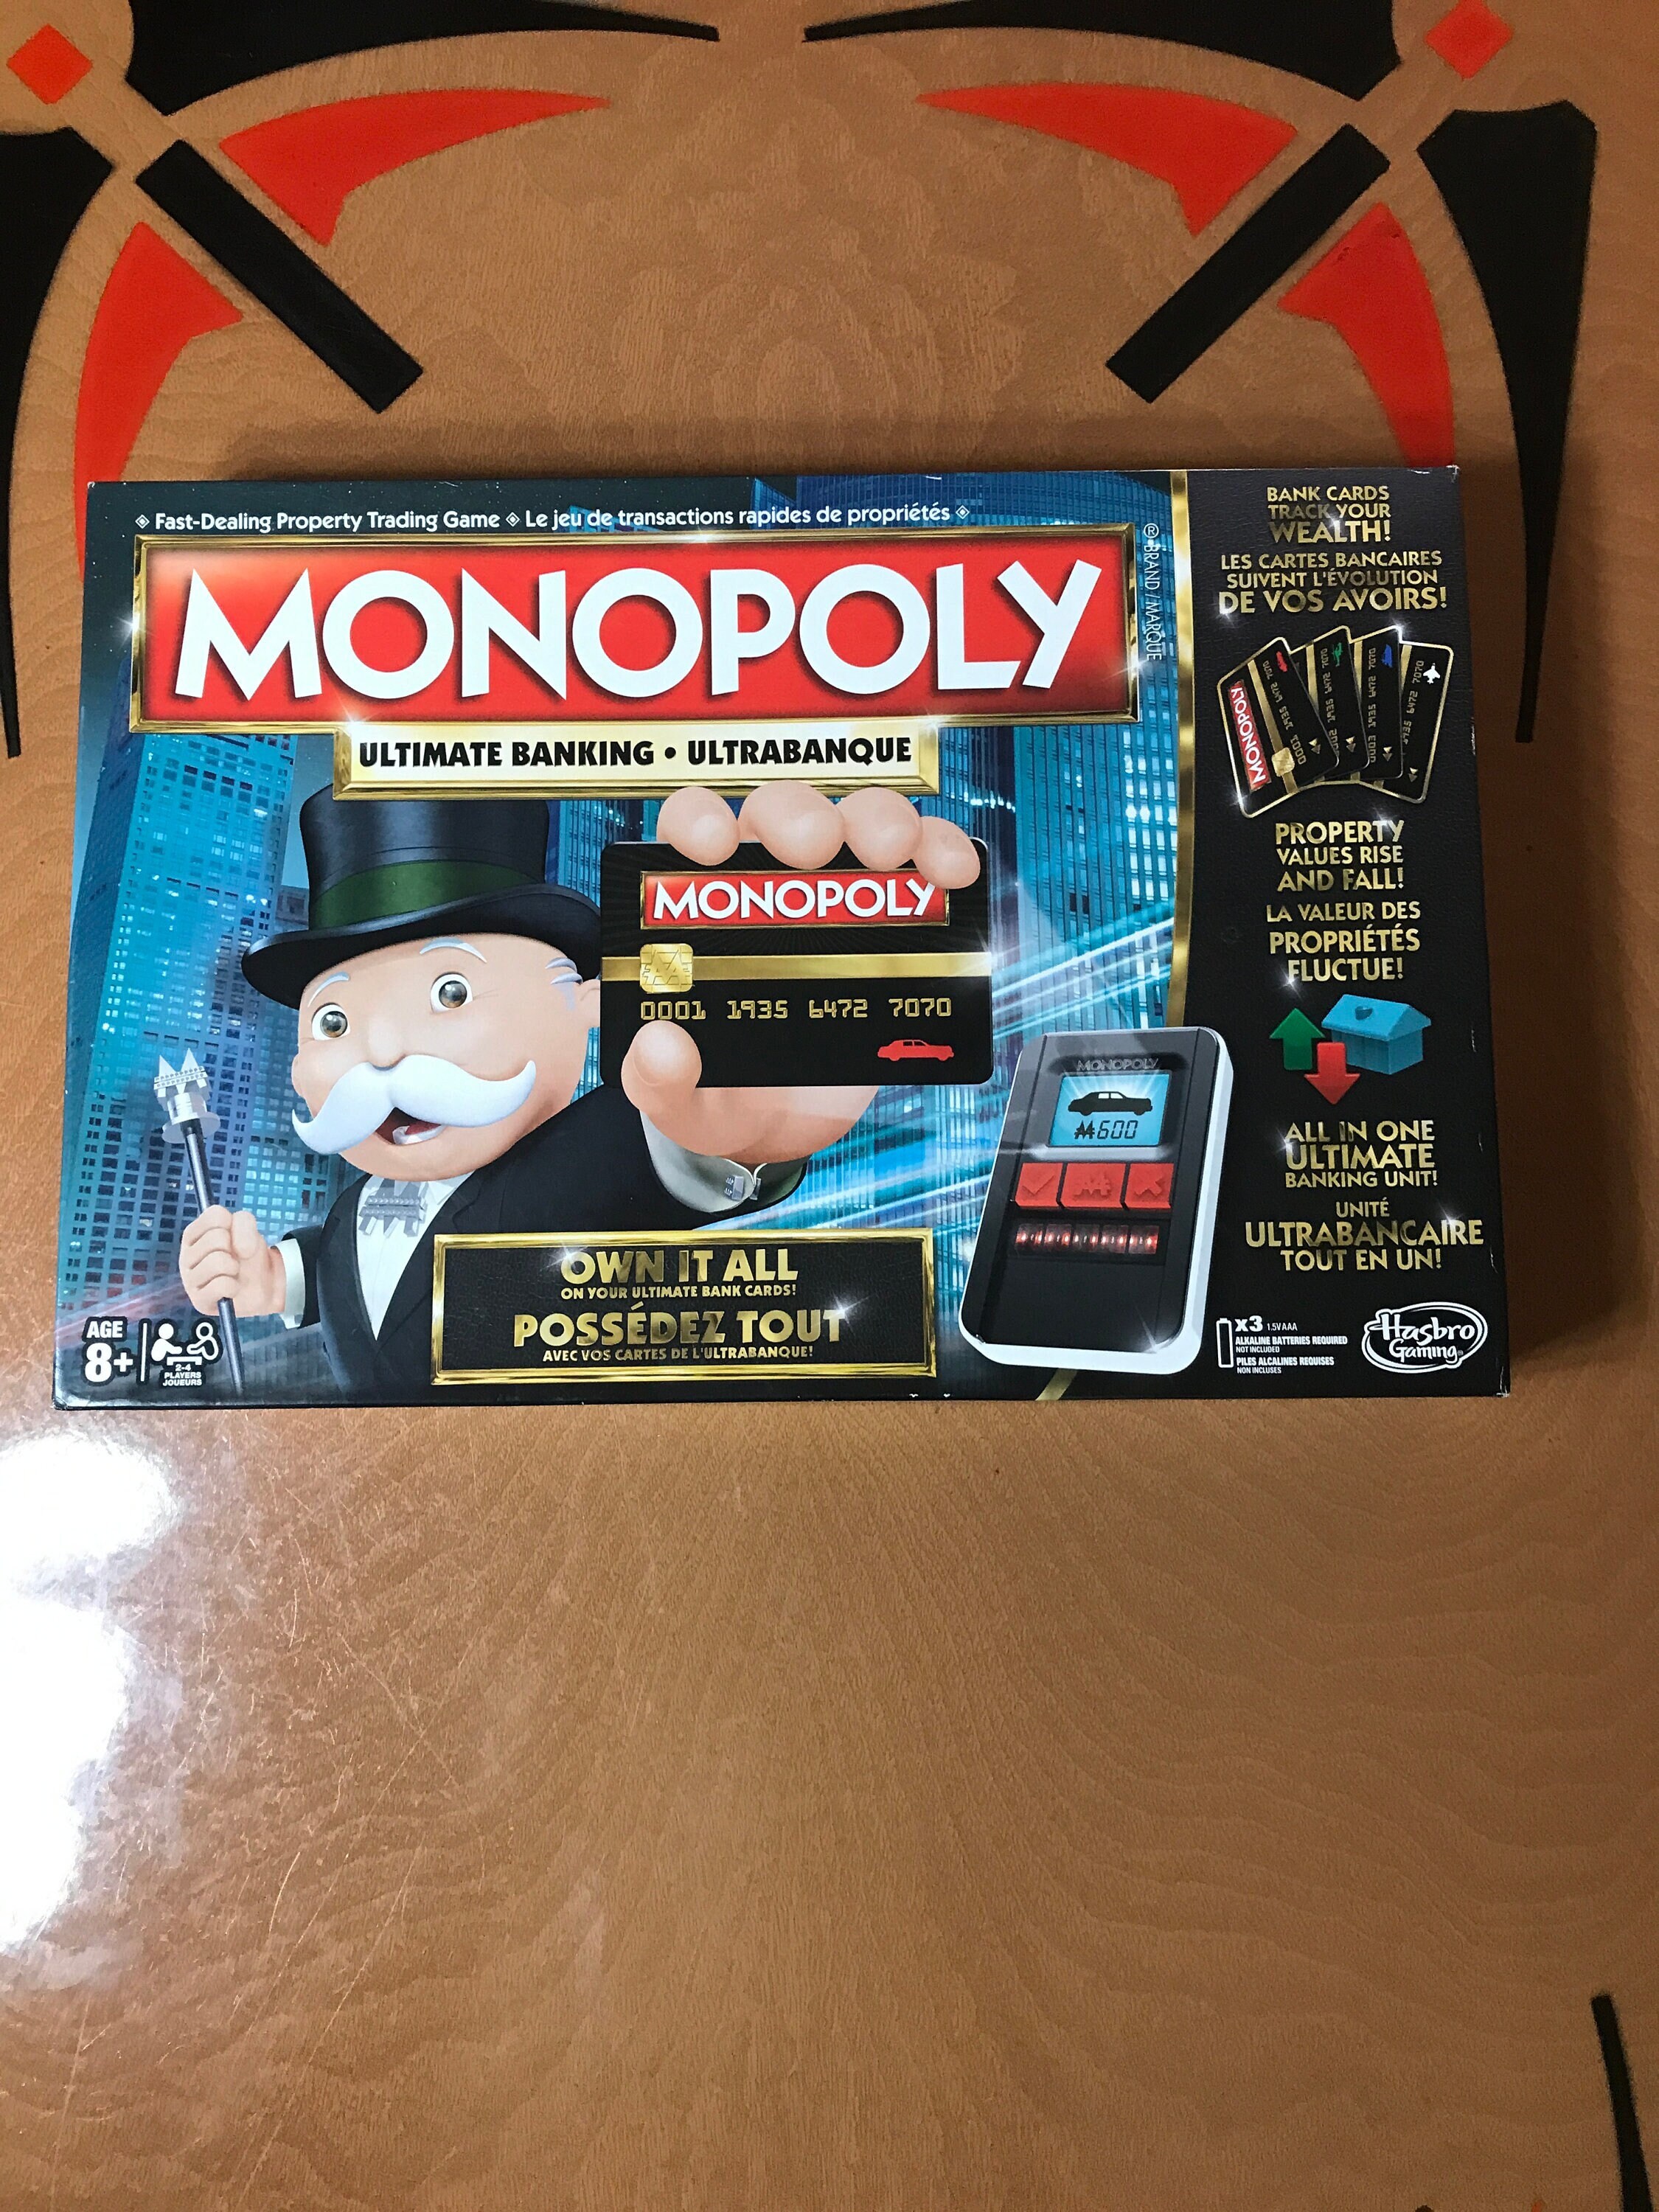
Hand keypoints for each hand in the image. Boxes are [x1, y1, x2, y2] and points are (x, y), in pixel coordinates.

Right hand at [179, 1206, 286, 1316]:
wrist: (263, 1286)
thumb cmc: (249, 1256)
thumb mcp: (251, 1230)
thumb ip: (244, 1223)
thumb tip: (240, 1248)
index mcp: (194, 1234)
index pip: (215, 1215)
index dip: (236, 1225)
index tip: (237, 1237)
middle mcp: (187, 1255)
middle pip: (217, 1238)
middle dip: (236, 1248)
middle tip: (235, 1258)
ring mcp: (189, 1279)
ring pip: (217, 1262)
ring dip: (234, 1267)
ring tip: (233, 1274)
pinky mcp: (198, 1300)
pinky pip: (221, 1285)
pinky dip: (234, 1286)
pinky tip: (231, 1289)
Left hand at [621, 783, 979, 1167]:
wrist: (785, 1129)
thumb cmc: (717, 1094)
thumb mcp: (676, 1100)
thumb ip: (656, 1079)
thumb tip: (661, 1046)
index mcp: (700, 906)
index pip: (692, 829)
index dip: (700, 820)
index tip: (712, 845)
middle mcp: (767, 885)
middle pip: (781, 812)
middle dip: (801, 816)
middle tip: (816, 848)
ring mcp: (836, 898)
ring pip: (857, 821)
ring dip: (879, 821)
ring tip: (895, 854)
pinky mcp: (895, 922)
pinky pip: (923, 862)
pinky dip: (942, 851)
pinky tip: (953, 871)